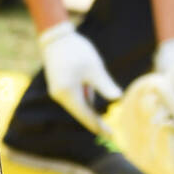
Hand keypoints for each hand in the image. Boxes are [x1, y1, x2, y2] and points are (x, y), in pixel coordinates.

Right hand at [39, 20, 122, 137]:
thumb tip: (118, 98)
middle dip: (95, 122)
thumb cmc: (77, 50)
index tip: (111, 136)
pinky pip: (74, 98)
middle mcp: (60, 96)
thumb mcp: (95, 67)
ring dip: (90, 109)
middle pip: (81, 113)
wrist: (56, 38)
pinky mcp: (59, 86)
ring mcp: (58, 92)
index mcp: (68, 93)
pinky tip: (92, 96)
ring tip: (102, 112)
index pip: (86, 116)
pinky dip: (84, 100)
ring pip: (78, 105)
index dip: (98, 127)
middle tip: (110, 134)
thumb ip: (105, 85)